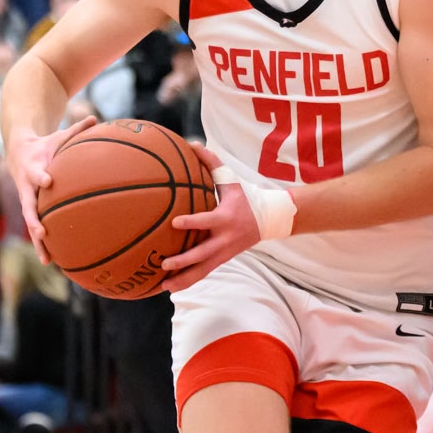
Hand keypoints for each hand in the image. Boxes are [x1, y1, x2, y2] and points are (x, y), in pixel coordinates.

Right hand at [7, 114, 100, 259]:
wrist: (17, 151)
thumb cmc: (45, 145)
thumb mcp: (58, 136)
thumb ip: (77, 129)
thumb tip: (96, 118)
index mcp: (33, 168)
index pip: (36, 173)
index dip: (41, 177)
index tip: (48, 181)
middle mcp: (27, 187)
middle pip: (28, 206)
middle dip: (34, 220)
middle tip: (42, 233)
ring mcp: (27, 200)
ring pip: (30, 223)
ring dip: (37, 241)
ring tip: (46, 259)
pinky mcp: (30, 208)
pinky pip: (35, 227)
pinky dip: (41, 244)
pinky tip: (50, 260)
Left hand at [162, 145, 261, 292]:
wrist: (269, 220)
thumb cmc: (245, 197)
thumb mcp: (232, 180)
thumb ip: (212, 163)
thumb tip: (192, 144)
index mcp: (226, 218)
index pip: (207, 221)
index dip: (192, 223)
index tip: (175, 223)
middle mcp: (225, 239)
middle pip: (202, 254)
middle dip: (183, 260)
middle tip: (164, 263)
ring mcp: (224, 253)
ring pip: (202, 270)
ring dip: (183, 279)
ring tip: (164, 286)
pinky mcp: (222, 260)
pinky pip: (203, 273)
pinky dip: (187, 281)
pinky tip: (170, 287)